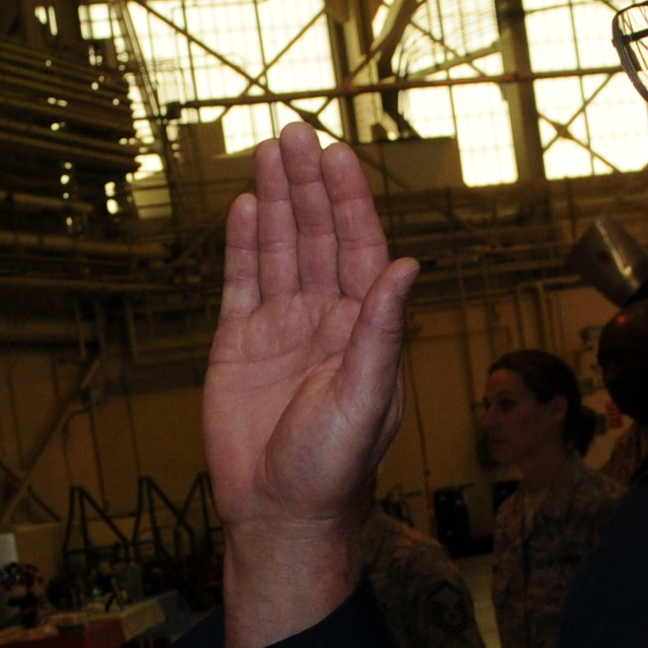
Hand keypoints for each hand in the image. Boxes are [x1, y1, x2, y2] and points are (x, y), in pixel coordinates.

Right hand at [205, 123, 418, 647]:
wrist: (279, 514)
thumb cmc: (334, 468)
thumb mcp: (367, 395)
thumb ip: (382, 328)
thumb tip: (409, 263)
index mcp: (363, 328)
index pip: (358, 247)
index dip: (348, 201)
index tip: (336, 155)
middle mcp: (324, 319)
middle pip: (316, 236)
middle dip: (306, 185)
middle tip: (293, 133)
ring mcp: (280, 330)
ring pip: (278, 250)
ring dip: (274, 202)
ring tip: (266, 152)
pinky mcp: (238, 347)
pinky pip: (240, 284)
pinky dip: (241, 246)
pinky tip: (241, 207)